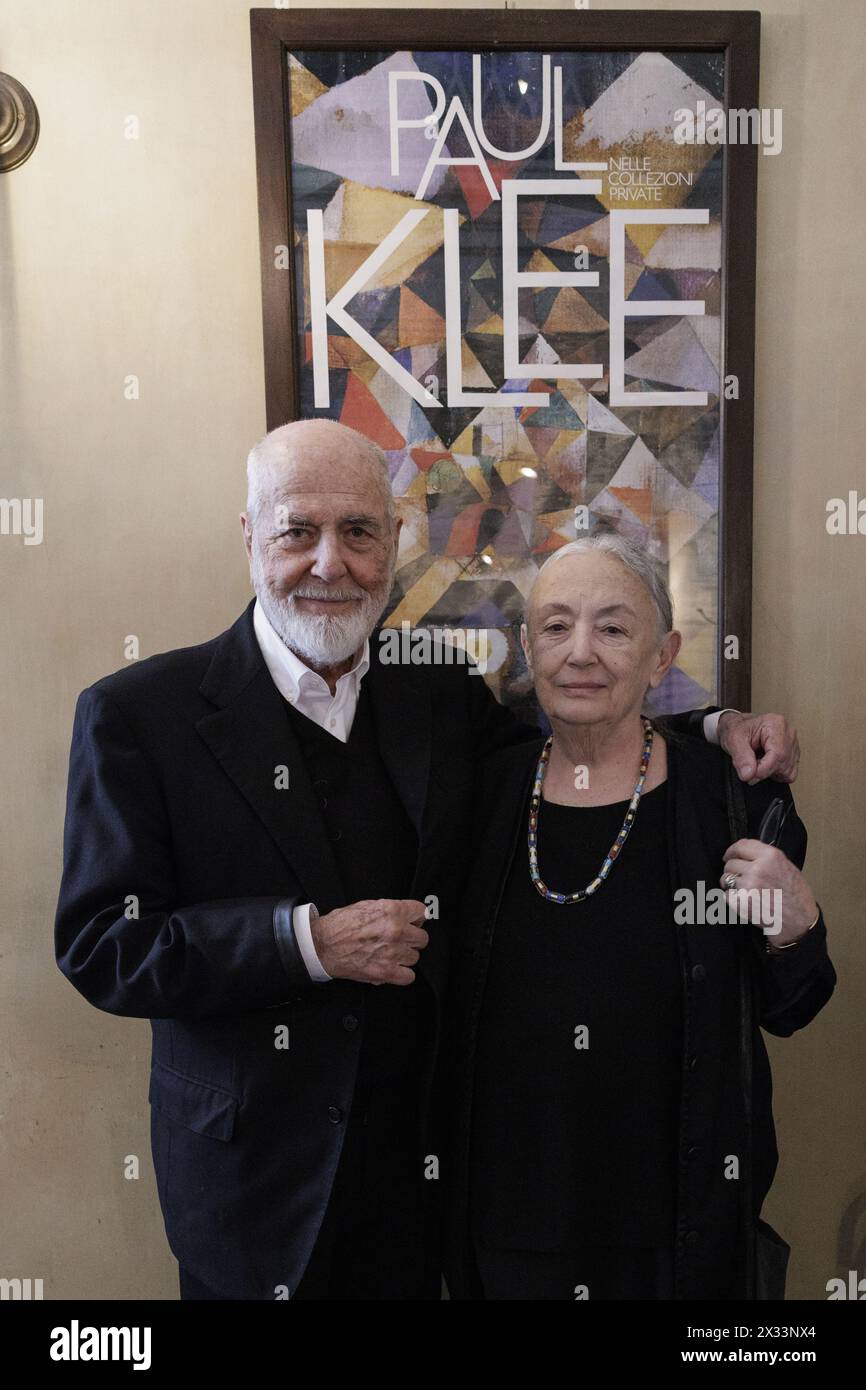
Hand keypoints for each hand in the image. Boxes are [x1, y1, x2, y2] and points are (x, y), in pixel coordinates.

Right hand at [311, 898, 429, 985]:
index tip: (413, 923)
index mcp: (391, 911)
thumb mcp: (366, 906)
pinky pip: (409, 976)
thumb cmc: (339, 926)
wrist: (322, 945)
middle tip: (399, 940)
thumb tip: (404, 914)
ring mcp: (392, 952)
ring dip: (404, 957)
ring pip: (415, 957)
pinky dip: (402, 974)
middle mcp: (395, 930)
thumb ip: (389, 910)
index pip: (421, 912)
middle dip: (411, 939)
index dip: (416, 918)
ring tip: (390, 954)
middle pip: (422, 938)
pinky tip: (392, 968)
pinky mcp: (386, 971)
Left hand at [717, 711, 799, 783]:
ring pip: (788, 771)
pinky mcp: (793, 754)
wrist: (738, 727)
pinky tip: (765, 765)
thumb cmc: (737, 729)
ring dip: (770, 773)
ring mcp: (793, 744)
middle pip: (783, 763)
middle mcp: (788, 733)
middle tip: (749, 769)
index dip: (763, 770)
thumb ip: (741, 757)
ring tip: (757, 763)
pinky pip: (790, 773)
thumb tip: (748, 774)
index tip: (749, 776)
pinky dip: (777, 774)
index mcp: (776, 724)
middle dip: (764, 772)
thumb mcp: (733, 740)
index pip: (777, 754)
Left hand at [721, 839, 817, 944]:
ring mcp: (748, 886)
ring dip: (731, 884)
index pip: (741, 845)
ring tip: (744, 890)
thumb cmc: (796, 895)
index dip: (732, 851)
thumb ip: (766, 857)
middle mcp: (758, 868)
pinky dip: (732, 898)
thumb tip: (746, 853)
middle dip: (733, 870)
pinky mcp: (742, 902)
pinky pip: (726, 895)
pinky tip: (745, 900)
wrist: (799, 921)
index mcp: (771, 856)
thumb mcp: (786, 867)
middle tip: (742, 877)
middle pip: (730, 863)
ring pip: (726, 879)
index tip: (729, 855)